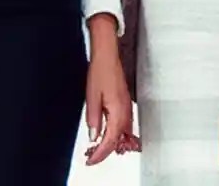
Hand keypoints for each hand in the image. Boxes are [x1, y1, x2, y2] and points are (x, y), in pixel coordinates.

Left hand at [82, 21, 133, 165]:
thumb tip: (93, 135)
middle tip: (91, 157)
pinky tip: (106, 135)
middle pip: (118, 141)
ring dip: (110, 144)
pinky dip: (115, 134)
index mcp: (118, 112)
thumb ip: (93, 119)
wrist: (108, 57)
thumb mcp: (92, 97)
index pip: (110, 141)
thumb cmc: (101, 72)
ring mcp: (127, 109)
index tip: (91, 160)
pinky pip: (123, 126)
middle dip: (105, 152)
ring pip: (122, 134)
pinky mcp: (125, 105)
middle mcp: (125, 112)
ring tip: (96, 149)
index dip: (100, 154)